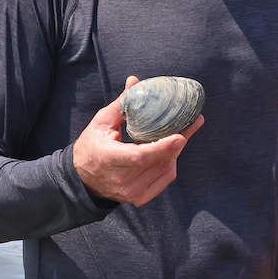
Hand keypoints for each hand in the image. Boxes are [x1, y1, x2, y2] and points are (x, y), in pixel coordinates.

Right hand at [72, 75, 204, 206]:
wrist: (83, 180)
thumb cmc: (92, 146)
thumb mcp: (101, 123)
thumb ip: (121, 104)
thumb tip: (135, 81)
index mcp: (108, 159)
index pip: (139, 156)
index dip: (162, 147)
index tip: (181, 135)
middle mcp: (122, 180)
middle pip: (159, 161)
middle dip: (180, 141)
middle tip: (194, 122)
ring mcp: (132, 192)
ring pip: (165, 169)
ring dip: (177, 150)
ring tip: (184, 132)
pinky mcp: (139, 198)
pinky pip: (165, 179)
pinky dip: (171, 163)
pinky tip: (171, 150)